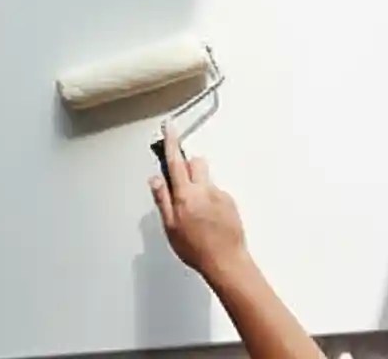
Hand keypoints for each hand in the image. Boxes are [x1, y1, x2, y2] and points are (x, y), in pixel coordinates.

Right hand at [148, 123, 248, 281]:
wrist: (226, 261)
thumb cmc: (197, 249)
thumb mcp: (170, 227)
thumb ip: (162, 199)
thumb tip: (156, 180)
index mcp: (186, 195)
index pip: (176, 162)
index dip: (172, 142)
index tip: (170, 127)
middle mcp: (204, 190)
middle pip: (195, 163)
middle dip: (187, 167)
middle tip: (181, 186)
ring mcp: (220, 194)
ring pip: (206, 178)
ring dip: (199, 185)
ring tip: (196, 210)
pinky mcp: (230, 201)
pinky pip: (216, 191)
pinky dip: (210, 199)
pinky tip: (208, 218)